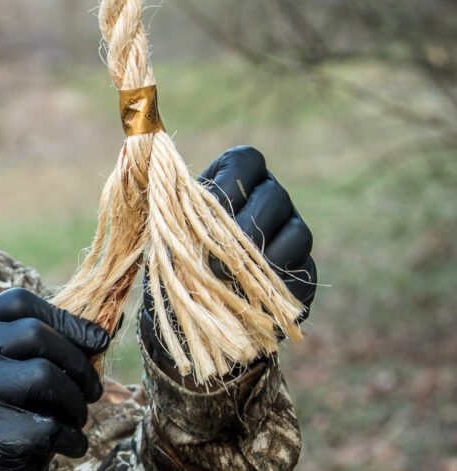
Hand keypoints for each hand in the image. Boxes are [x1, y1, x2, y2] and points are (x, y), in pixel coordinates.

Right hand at [0, 288, 109, 470]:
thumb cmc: (8, 420)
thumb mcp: (14, 374)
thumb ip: (45, 346)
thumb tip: (105, 329)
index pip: (17, 303)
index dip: (64, 318)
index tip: (95, 341)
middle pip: (36, 334)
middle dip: (77, 363)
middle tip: (92, 391)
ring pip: (44, 375)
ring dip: (76, 402)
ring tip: (76, 420)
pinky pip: (48, 426)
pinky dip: (71, 438)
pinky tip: (66, 447)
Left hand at [142, 145, 316, 369]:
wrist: (189, 308)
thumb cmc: (173, 263)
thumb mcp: (167, 237)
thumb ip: (175, 220)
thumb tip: (181, 215)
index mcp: (235, 180)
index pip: (246, 161)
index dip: (230, 181)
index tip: (209, 207)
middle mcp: (269, 198)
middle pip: (274, 197)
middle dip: (245, 227)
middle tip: (216, 256)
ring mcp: (291, 231)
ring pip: (297, 233)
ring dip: (263, 259)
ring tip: (231, 279)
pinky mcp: (303, 269)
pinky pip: (303, 270)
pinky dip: (277, 284)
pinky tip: (251, 296)